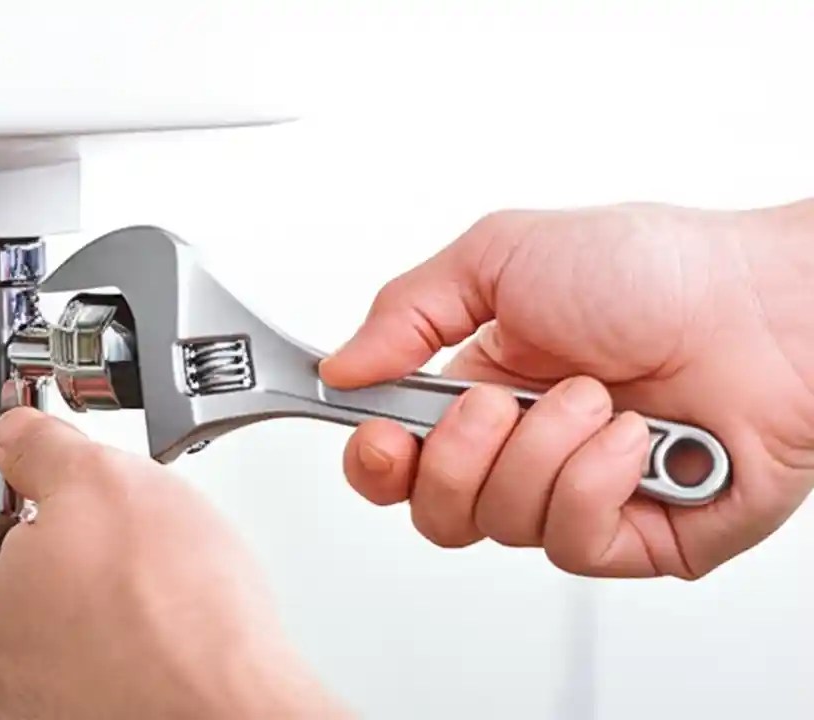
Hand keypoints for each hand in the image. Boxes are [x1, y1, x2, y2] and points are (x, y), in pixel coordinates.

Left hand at [0, 408, 346, 718]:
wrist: (236, 710)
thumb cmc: (176, 619)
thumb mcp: (102, 482)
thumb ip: (42, 449)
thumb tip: (17, 436)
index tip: (17, 489)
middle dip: (46, 551)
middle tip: (98, 531)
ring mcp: (42, 710)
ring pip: (49, 634)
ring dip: (86, 603)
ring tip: (144, 583)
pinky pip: (93, 671)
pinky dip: (119, 647)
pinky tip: (164, 629)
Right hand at [320, 200, 813, 578]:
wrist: (765, 307)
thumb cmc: (652, 269)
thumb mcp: (500, 255)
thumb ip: (406, 311)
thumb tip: (342, 367)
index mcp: (479, 388)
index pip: (395, 456)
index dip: (374, 459)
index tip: (376, 435)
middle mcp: (520, 449)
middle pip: (431, 507)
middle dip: (455, 455)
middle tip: (499, 401)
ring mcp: (574, 496)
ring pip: (496, 524)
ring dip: (541, 451)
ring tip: (594, 399)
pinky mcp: (629, 537)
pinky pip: (567, 543)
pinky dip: (592, 482)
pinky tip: (628, 439)